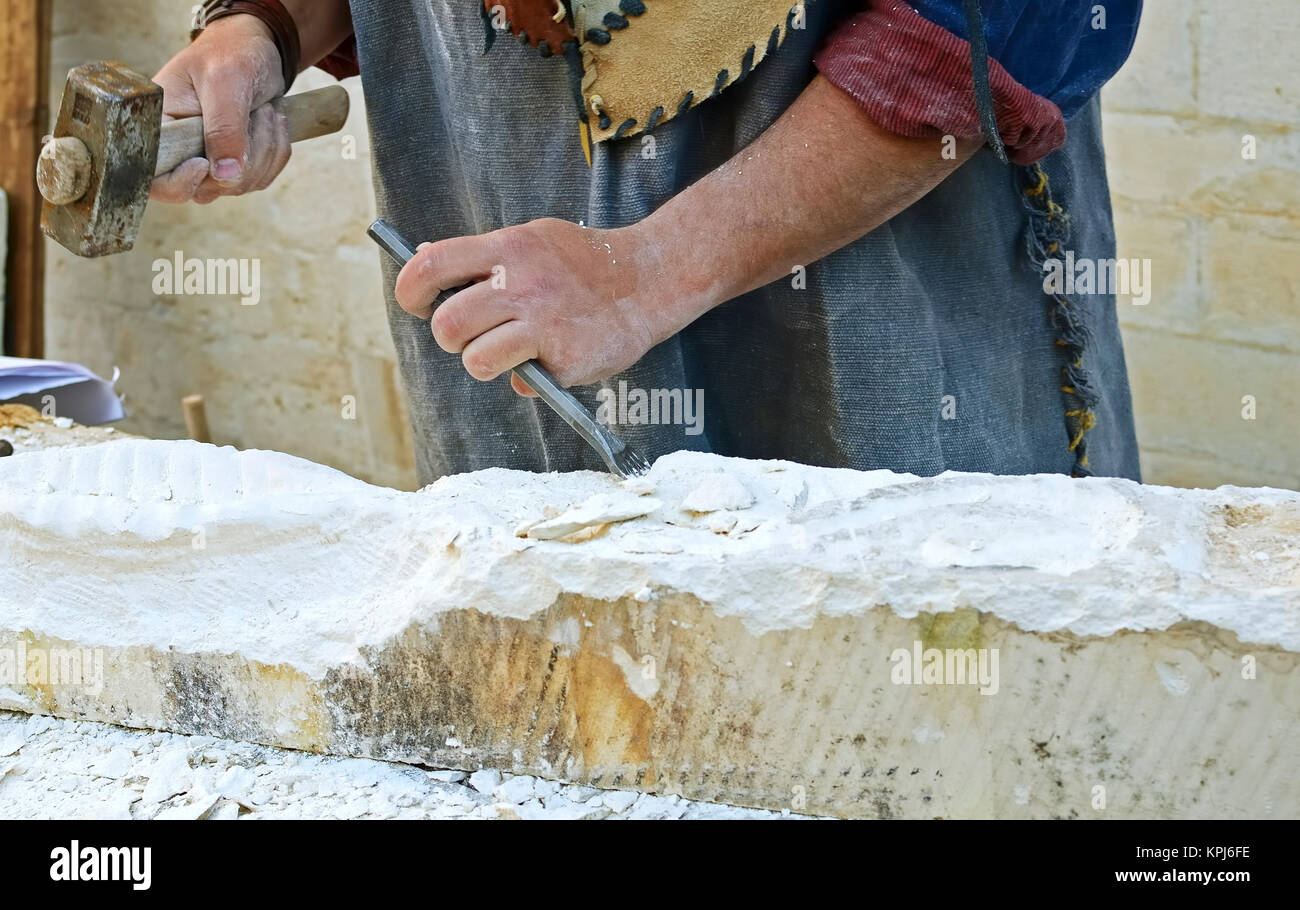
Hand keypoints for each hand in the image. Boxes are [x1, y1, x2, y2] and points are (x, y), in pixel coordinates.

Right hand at [149, 15, 290, 203]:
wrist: (254, 50)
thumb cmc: (229, 54)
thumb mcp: (224, 82)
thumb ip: (223, 128)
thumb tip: (225, 176)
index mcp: (160, 127)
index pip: (155, 179)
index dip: (179, 183)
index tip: (205, 163)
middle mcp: (180, 150)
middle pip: (207, 188)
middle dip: (242, 157)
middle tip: (256, 114)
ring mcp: (209, 161)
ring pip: (239, 184)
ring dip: (265, 151)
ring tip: (264, 112)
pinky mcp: (236, 164)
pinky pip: (260, 177)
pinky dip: (275, 153)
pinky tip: (272, 123)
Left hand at [394, 218, 681, 395]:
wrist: (650, 280)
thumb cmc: (584, 264)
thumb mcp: (533, 239)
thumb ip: (484, 255)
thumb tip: (425, 257)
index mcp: (508, 248)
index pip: (431, 265)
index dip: (410, 291)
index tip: (417, 304)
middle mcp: (521, 283)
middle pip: (447, 325)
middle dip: (450, 338)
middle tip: (471, 336)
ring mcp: (543, 322)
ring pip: (475, 360)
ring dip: (482, 362)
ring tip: (508, 352)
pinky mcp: (564, 358)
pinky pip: (520, 382)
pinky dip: (528, 380)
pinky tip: (552, 359)